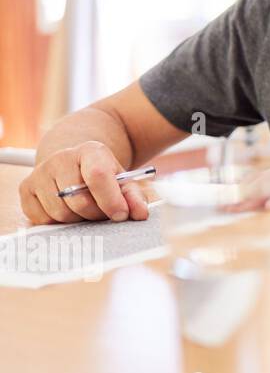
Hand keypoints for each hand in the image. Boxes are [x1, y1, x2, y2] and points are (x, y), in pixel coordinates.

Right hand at [18, 142, 150, 224]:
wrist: (71, 163)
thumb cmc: (99, 174)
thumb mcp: (121, 180)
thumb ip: (133, 196)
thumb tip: (140, 214)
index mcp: (90, 151)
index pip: (98, 175)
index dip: (111, 200)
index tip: (121, 215)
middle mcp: (61, 158)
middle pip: (79, 201)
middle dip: (96, 214)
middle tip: (103, 212)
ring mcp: (40, 173)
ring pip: (61, 213)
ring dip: (77, 219)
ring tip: (85, 208)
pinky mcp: (25, 189)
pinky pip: (43, 219)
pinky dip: (58, 222)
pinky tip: (66, 209)